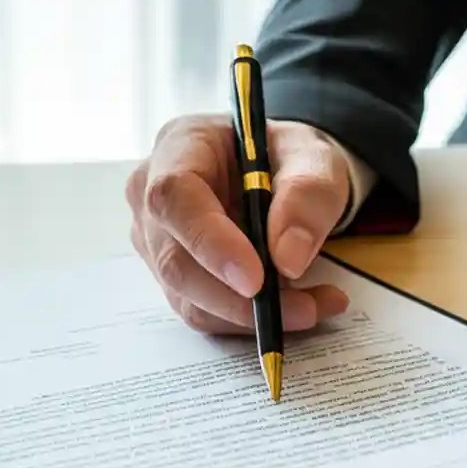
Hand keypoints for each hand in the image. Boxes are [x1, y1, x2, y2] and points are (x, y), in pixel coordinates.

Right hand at [126, 114, 350, 333]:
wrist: (279, 175)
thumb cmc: (286, 158)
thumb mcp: (314, 159)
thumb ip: (308, 196)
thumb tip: (288, 257)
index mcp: (180, 146)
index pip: (174, 197)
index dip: (209, 243)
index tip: (255, 279)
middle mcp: (152, 195)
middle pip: (175, 261)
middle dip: (240, 298)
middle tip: (304, 307)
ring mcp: (156, 240)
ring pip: (189, 298)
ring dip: (251, 315)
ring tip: (314, 305)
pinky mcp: (172, 277)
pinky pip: (203, 313)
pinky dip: (248, 321)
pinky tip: (293, 308)